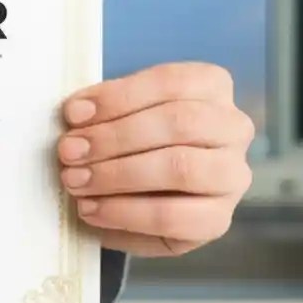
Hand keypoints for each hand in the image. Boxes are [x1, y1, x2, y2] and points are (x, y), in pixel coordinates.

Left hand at [56, 62, 254, 256]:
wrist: (143, 197)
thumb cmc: (131, 143)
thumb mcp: (119, 116)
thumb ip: (103, 111)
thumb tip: (77, 114)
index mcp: (211, 87)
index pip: (170, 82)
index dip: (117, 97)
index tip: (73, 114)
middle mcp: (233, 128)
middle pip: (179, 123)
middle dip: (114, 138)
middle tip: (69, 152)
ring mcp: (232, 175)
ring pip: (181, 168)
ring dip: (118, 175)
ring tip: (76, 181)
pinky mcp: (218, 219)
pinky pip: (174, 217)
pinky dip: (124, 213)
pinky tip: (91, 209)